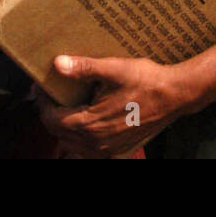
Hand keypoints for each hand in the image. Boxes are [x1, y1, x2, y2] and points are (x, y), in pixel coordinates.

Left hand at [34, 54, 187, 157]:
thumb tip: (58, 64)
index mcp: (92, 124)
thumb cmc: (146, 80)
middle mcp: (97, 143)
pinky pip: (90, 152)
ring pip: (73, 145)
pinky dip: (81, 140)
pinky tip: (85, 122)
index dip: (42, 103)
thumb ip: (84, 68)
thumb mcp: (114, 69)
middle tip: (50, 94)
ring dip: (65, 128)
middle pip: (60, 133)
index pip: (52, 119)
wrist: (175, 96)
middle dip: (51, 114)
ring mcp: (109, 150)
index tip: (40, 87)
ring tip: (65, 106)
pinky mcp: (119, 151)